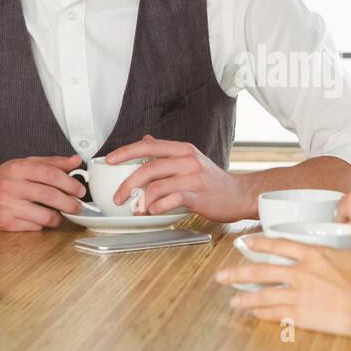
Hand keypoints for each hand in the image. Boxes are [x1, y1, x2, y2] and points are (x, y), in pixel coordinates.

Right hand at [0, 155, 84, 229]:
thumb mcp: (22, 165)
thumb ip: (50, 163)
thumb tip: (75, 160)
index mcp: (18, 168)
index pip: (51, 174)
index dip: (70, 183)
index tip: (80, 190)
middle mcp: (11, 185)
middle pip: (51, 196)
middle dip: (70, 203)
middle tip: (78, 207)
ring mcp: (7, 205)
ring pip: (45, 215)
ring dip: (59, 218)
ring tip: (62, 215)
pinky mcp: (5, 223)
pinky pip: (34, 227)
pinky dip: (43, 225)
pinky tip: (42, 220)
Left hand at [105, 135, 252, 221]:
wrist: (240, 194)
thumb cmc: (213, 180)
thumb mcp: (190, 159)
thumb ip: (167, 152)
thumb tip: (145, 140)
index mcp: (182, 150)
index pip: (148, 146)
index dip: (126, 151)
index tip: (110, 160)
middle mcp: (187, 160)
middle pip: (148, 167)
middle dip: (127, 183)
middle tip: (118, 196)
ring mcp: (193, 178)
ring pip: (157, 185)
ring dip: (140, 200)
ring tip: (134, 209)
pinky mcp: (198, 195)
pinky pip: (171, 200)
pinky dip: (157, 207)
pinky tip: (153, 211)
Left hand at [217, 188, 350, 335]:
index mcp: (315, 255)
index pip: (280, 246)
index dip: (260, 244)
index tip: (245, 244)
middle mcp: (302, 275)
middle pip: (262, 272)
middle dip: (239, 274)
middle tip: (222, 277)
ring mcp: (300, 296)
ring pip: (264, 296)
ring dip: (246, 298)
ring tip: (232, 301)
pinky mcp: (303, 316)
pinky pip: (276, 314)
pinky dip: (262, 314)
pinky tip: (254, 314)